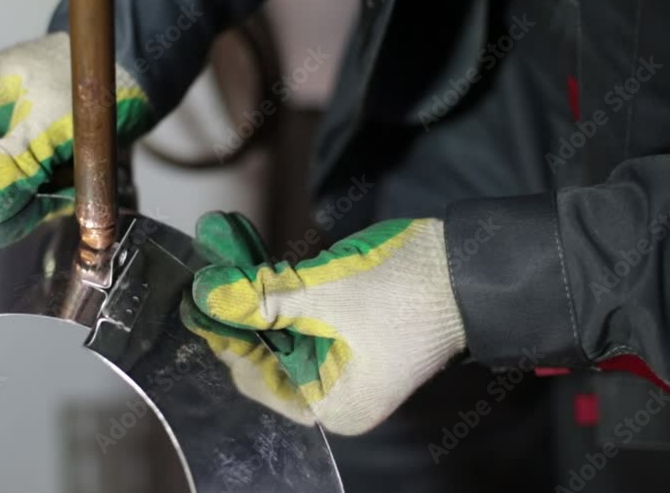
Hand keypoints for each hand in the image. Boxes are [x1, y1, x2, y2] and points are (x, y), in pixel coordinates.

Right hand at [0, 32, 152, 223]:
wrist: (131, 63)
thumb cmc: (89, 77)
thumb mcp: (51, 122)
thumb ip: (15, 164)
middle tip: (34, 212)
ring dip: (25, 203)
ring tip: (60, 189)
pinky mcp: (25, 148)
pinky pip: (22, 186)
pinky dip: (42, 195)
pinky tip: (66, 185)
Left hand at [187, 211, 465, 434]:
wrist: (471, 266)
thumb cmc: (403, 293)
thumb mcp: (325, 294)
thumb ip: (262, 298)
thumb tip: (208, 296)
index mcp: (333, 406)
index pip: (257, 380)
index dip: (226, 342)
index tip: (199, 304)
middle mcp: (336, 393)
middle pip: (266, 357)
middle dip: (239, 316)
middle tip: (208, 279)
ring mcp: (344, 362)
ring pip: (280, 333)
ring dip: (256, 298)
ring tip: (225, 262)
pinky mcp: (351, 333)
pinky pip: (302, 317)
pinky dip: (280, 292)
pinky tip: (252, 262)